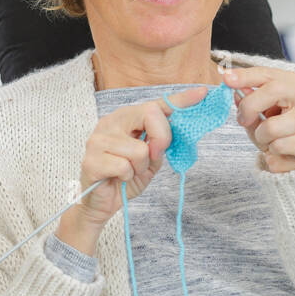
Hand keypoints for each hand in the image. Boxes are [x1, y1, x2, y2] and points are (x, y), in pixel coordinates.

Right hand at [75, 84, 210, 224]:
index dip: (180, 99)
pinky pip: (124, 166)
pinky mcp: (92, 160)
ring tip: (129, 171)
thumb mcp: (152, 158)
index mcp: (126, 118)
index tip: (203, 93)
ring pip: (140, 149)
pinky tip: (118, 178)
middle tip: (153, 156)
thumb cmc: (126, 177)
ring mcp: (98, 140)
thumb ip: (162, 143)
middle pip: (150, 114)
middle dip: (162, 138)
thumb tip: (183, 128)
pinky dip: (128, 177)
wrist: (103, 202)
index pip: (156, 104)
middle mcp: (110, 122)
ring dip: (141, 167)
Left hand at [221, 66, 294, 173]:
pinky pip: (278, 148)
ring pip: (271, 128)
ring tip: (269, 139)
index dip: (246, 76)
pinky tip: (279, 151)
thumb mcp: (262, 108)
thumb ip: (249, 99)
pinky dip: (272, 153)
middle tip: (244, 120)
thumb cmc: (279, 125)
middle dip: (249, 109)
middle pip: (272, 92)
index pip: (268, 75)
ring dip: (261, 138)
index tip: (227, 79)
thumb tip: (237, 92)